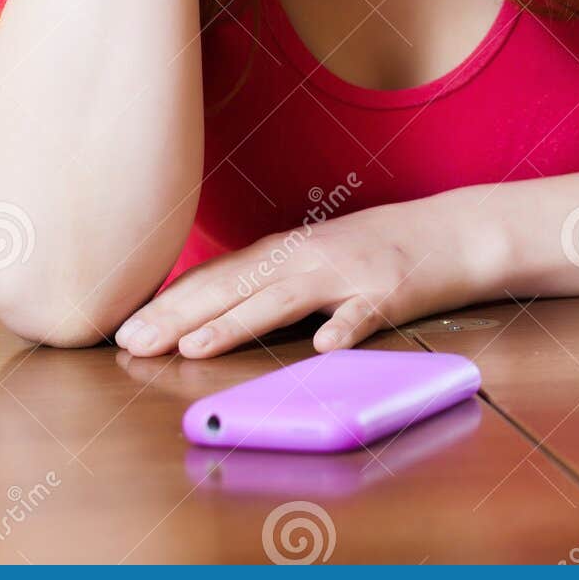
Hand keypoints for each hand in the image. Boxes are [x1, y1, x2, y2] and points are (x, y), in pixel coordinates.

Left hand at [112, 188, 504, 358]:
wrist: (455, 230)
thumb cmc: (380, 251)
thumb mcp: (319, 257)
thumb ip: (272, 280)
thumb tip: (211, 310)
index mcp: (289, 252)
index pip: (218, 275)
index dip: (170, 301)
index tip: (123, 326)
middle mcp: (310, 256)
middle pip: (236, 285)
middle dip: (180, 314)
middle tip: (132, 341)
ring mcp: (350, 272)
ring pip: (285, 298)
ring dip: (237, 322)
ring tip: (194, 348)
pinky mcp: (391, 290)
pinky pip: (364, 314)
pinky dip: (343, 328)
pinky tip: (322, 348)